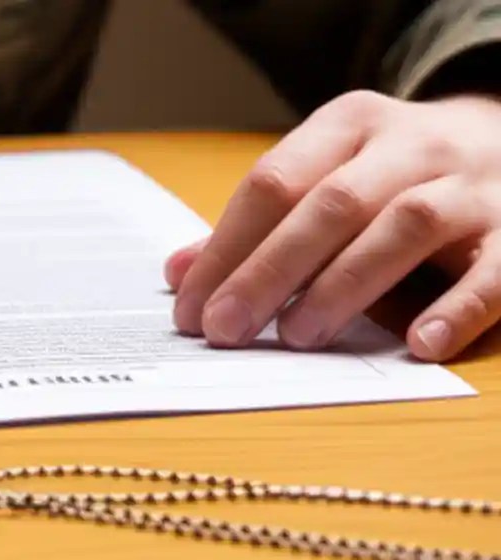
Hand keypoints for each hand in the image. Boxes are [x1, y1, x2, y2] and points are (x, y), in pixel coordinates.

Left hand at [167, 91, 500, 360]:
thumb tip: (178, 273)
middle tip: (225, 329)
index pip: (273, 183)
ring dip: (344, 285)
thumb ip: (256, 228)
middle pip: (330, 205)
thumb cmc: (392, 176)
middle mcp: (411, 146)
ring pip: (404, 227)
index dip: (225, 249)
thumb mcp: (325, 177)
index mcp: (350, 125)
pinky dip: (457, 308)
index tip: (189, 309)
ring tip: (297, 338)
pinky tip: (419, 344)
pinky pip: (493, 271)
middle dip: (269, 271)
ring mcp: (469, 186)